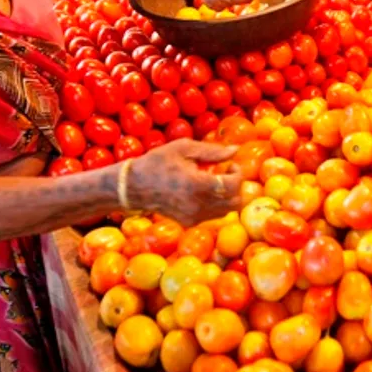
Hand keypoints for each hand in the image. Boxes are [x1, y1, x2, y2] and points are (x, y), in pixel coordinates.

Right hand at [127, 139, 241, 225]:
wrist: (133, 187)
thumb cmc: (158, 163)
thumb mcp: (184, 149)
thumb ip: (212, 152)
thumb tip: (235, 151)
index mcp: (198, 185)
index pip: (233, 185)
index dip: (238, 173)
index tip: (230, 165)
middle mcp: (198, 205)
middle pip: (236, 202)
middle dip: (236, 186)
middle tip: (226, 173)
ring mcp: (194, 216)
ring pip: (227, 211)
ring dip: (228, 196)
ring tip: (215, 182)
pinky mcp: (189, 222)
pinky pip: (213, 215)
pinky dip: (216, 204)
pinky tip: (204, 191)